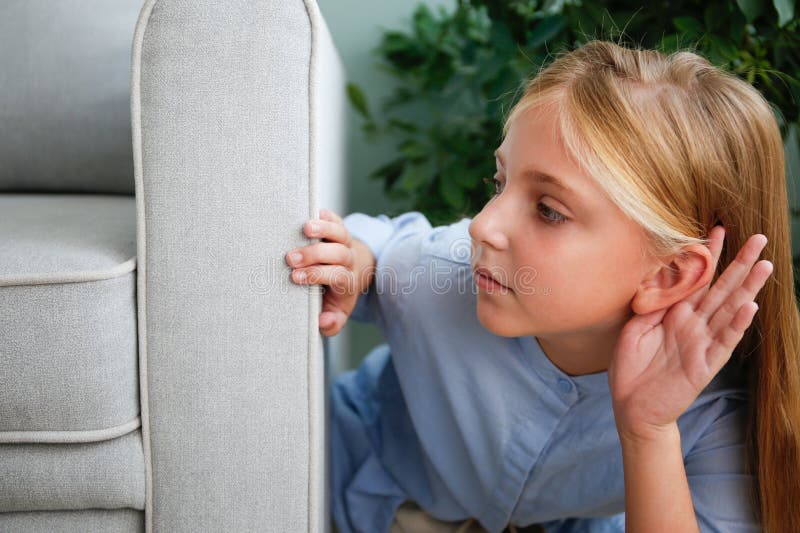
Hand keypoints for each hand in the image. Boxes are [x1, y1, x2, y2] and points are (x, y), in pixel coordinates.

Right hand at [285, 208, 374, 336]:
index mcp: (347, 281)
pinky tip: (311, 212)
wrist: (351, 272)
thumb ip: (331, 323)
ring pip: (340, 232)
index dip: (317, 275)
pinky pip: (335, 218)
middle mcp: (348, 259)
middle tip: (290, 258)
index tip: (295, 277)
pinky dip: (325, 215)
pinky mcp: (338, 227)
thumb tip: (322, 321)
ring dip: (324, 229)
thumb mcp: (336, 314)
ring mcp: (344, 241)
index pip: (337, 276)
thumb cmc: (336, 295)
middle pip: (338, 254)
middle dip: (315, 255)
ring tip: (305, 229)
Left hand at [608, 226, 772, 440]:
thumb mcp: (635, 328)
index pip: (697, 279)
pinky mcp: (705, 365)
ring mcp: (702, 344)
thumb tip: (662, 277)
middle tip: (760, 238)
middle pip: (721, 289)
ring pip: (730, 311)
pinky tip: (751, 307)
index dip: (708, 256)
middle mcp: (693, 325)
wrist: (632, 409)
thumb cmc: (631, 369)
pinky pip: (724, 342)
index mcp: (675, 314)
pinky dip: (737, 324)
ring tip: (765, 265)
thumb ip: (651, 304)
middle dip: (739, 263)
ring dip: (748, 288)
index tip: (718, 229)